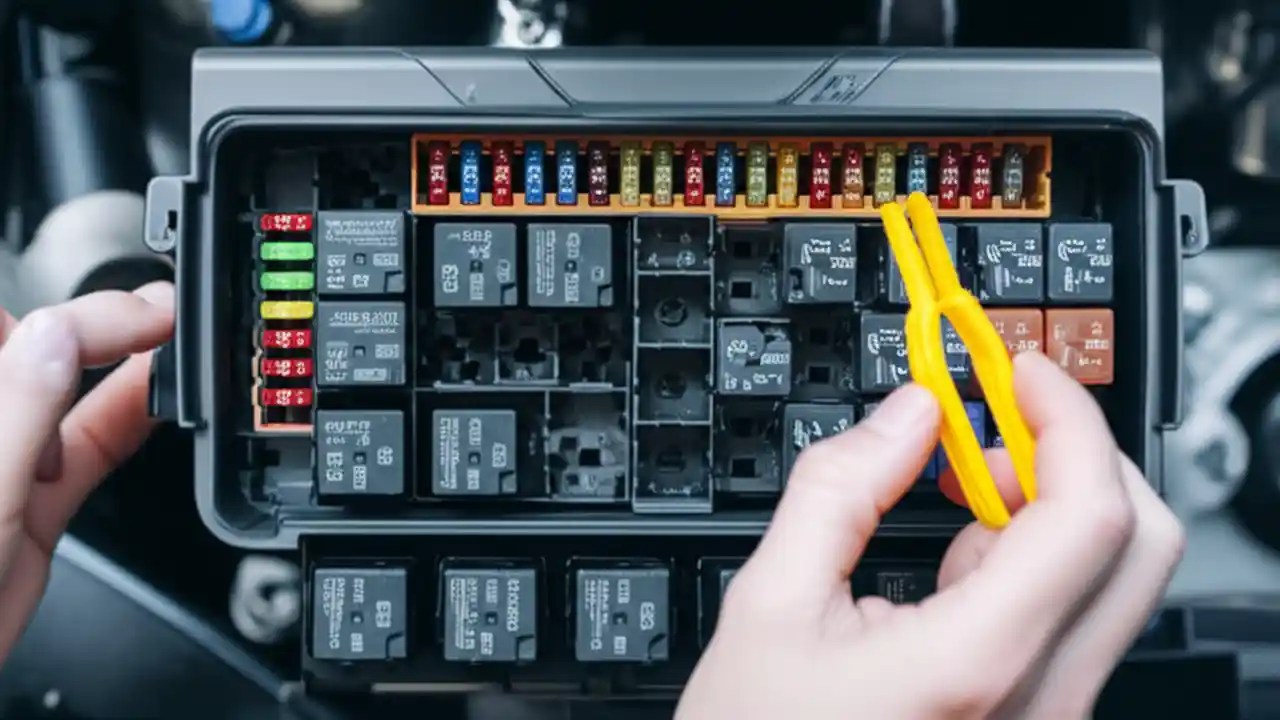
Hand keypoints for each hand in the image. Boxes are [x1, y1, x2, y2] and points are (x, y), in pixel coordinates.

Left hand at [0, 282, 173, 662]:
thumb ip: (16, 412)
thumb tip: (61, 333)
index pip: (6, 332)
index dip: (69, 312)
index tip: (134, 316)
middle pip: (37, 347)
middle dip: (97, 327)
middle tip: (158, 319)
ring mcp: (3, 461)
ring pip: (69, 391)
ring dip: (123, 365)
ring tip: (173, 345)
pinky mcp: (34, 497)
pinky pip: (90, 442)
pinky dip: (131, 415)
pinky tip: (162, 398)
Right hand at [677, 352, 1183, 719]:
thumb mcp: (769, 604)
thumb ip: (840, 489)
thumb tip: (906, 416)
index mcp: (976, 664)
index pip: (1087, 513)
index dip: (1065, 417)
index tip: (1019, 371)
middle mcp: (1043, 704)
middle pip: (1137, 544)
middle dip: (1074, 456)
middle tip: (996, 426)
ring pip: (1112, 580)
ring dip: (1051, 507)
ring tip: (956, 495)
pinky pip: (1075, 619)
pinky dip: (1034, 562)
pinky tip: (955, 562)